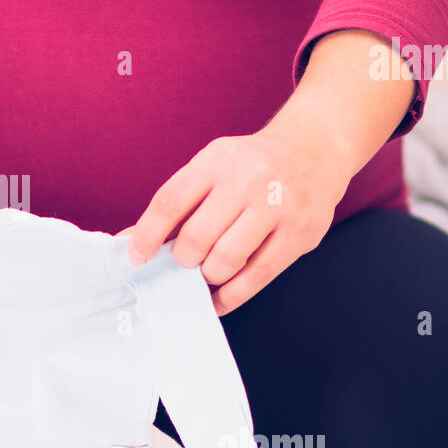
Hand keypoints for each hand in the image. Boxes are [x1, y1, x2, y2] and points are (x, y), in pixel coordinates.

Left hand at [119, 121, 354, 315]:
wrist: (315, 149)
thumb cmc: (253, 165)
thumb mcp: (213, 167)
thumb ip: (178, 202)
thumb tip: (132, 241)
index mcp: (217, 160)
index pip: (170, 202)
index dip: (147, 235)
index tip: (137, 257)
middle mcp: (248, 179)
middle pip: (197, 236)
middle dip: (184, 259)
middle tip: (187, 260)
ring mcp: (277, 206)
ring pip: (226, 259)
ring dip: (209, 274)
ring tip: (210, 270)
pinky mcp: (300, 233)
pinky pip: (257, 276)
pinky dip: (231, 295)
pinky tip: (220, 298)